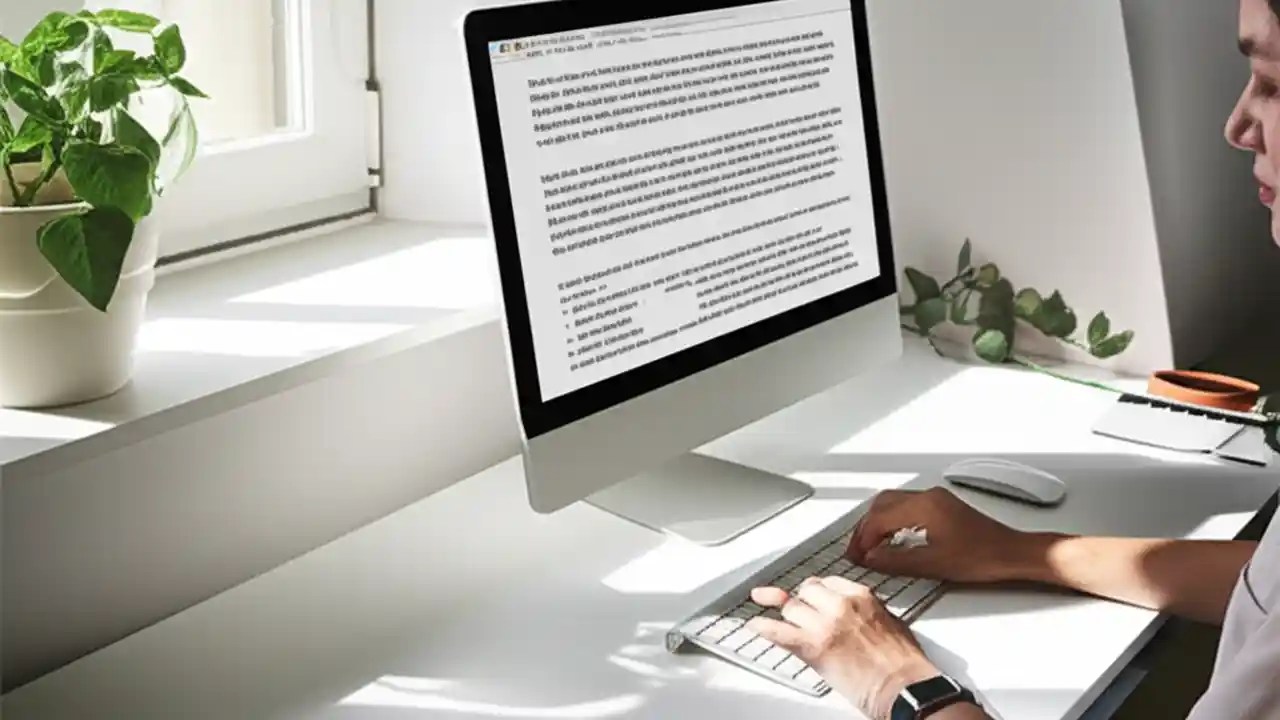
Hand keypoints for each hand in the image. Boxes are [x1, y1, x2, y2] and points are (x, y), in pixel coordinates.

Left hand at [748, 577, 939, 718]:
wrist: (905, 688)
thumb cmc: (905, 663)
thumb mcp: (891, 622)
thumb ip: (867, 612)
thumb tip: (856, 615)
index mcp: (861, 596)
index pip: (827, 583)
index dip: (817, 592)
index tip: (812, 596)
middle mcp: (840, 604)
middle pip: (806, 592)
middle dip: (801, 602)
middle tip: (797, 610)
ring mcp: (825, 624)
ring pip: (791, 608)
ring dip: (786, 617)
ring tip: (778, 620)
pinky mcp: (813, 647)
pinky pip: (779, 632)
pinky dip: (763, 628)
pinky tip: (754, 625)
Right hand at [847, 488, 1026, 583]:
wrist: (1013, 553)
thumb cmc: (982, 557)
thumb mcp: (934, 565)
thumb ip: (897, 561)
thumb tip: (871, 558)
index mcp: (924, 507)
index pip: (880, 518)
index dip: (864, 539)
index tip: (856, 557)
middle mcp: (928, 497)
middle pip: (882, 505)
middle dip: (865, 528)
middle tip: (856, 551)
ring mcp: (935, 499)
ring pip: (893, 503)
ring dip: (877, 523)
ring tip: (869, 547)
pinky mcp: (942, 507)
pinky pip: (906, 507)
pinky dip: (892, 521)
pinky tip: (890, 538)